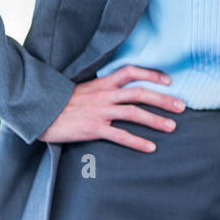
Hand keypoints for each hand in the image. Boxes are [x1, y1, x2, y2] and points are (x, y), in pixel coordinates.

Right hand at [38, 65, 184, 152]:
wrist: (37, 112)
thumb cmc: (60, 102)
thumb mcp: (83, 88)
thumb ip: (102, 88)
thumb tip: (119, 91)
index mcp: (102, 83)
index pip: (131, 71)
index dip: (152, 74)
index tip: (169, 80)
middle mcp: (104, 95)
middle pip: (140, 93)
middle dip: (163, 99)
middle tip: (182, 106)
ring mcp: (99, 111)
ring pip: (134, 113)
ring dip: (156, 120)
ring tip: (172, 127)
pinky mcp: (93, 128)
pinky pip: (120, 135)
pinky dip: (137, 141)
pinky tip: (150, 147)